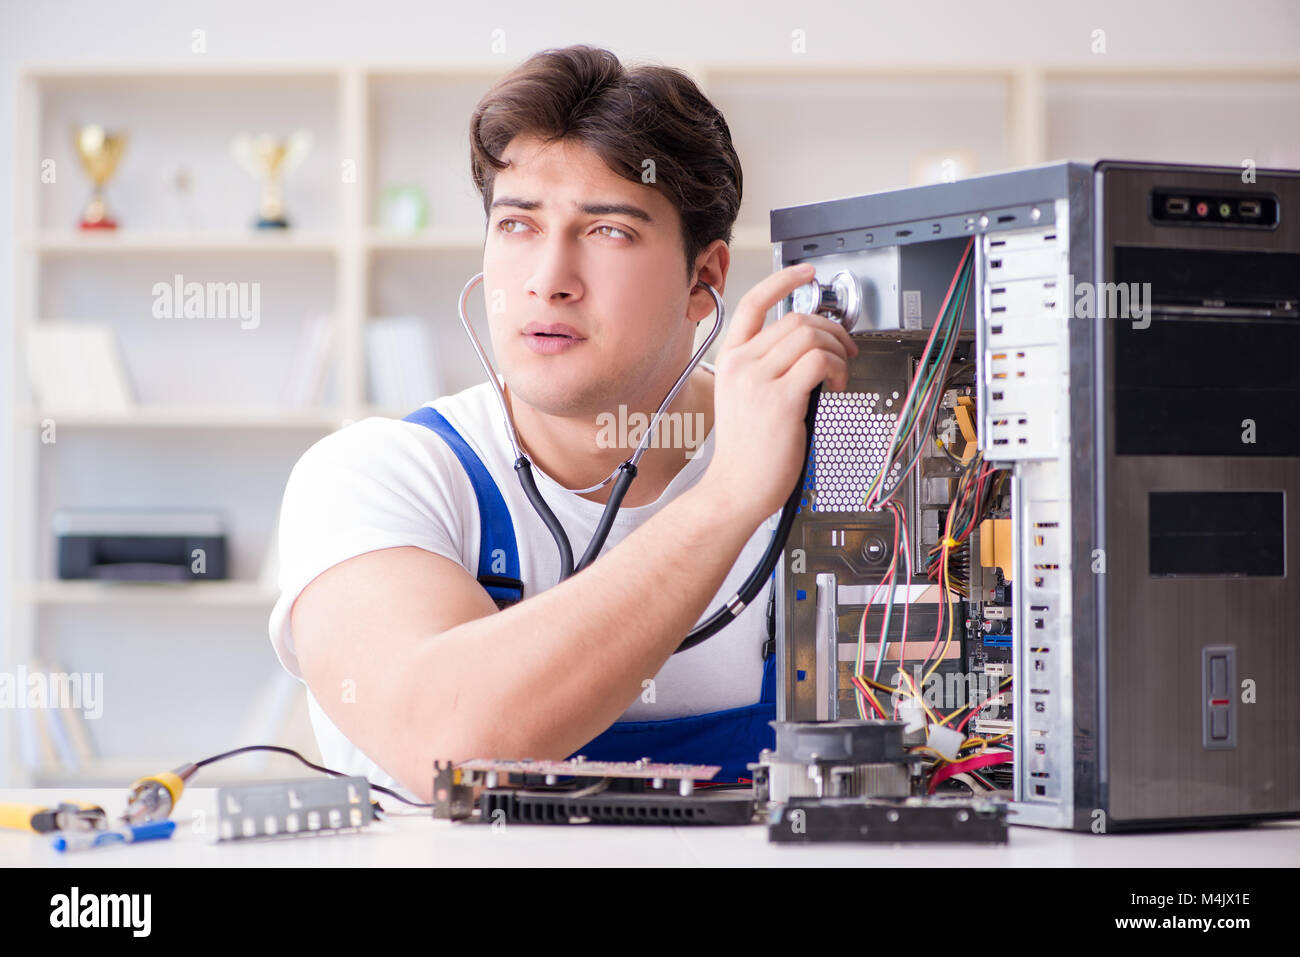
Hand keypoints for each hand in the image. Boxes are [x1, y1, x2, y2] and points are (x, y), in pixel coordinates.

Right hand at [701, 263, 858, 527]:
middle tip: (845, 349)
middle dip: (831, 329)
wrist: (736, 488)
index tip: (806, 272)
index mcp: (731, 359)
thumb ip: (769, 366)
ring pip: (811, 337)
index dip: (784, 280)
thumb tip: (811, 346)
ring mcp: (758, 381)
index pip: (754, 302)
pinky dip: (838, 370)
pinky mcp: (780, 401)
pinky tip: (836, 387)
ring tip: (840, 373)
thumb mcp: (745, 396)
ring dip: (838, 350)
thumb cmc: (745, 450)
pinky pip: (820, 363)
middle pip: (796, 320)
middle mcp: (742, 365)